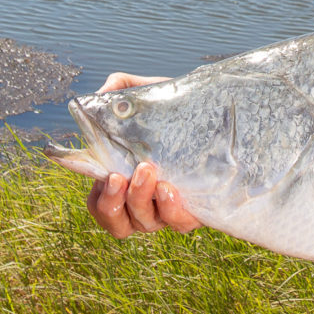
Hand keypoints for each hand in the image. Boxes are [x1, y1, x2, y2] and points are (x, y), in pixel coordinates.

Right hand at [84, 72, 202, 238]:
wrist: (214, 112)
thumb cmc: (173, 108)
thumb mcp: (145, 92)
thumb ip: (118, 88)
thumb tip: (100, 95)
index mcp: (121, 179)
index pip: (99, 205)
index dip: (100, 199)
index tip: (109, 175)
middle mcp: (141, 201)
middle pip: (118, 224)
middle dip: (116, 204)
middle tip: (122, 175)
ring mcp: (166, 209)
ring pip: (145, 224)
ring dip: (142, 201)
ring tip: (149, 172)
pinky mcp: (193, 210)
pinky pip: (179, 224)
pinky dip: (172, 210)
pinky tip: (171, 188)